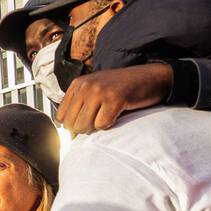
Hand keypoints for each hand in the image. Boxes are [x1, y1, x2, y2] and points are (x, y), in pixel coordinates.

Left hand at [55, 62, 172, 134]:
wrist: (150, 77)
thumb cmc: (121, 88)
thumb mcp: (95, 90)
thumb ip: (79, 106)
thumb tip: (69, 134)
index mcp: (78, 84)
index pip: (60, 116)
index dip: (73, 124)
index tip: (87, 121)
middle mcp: (86, 85)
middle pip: (71, 124)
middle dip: (84, 129)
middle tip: (99, 120)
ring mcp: (100, 91)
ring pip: (84, 126)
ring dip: (96, 128)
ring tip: (107, 116)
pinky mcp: (114, 99)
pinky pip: (102, 125)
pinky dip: (110, 124)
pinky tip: (117, 113)